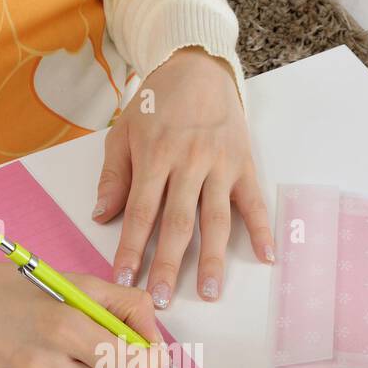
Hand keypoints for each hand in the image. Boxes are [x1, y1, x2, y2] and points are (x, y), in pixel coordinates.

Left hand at [93, 46, 273, 308]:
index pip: (140, 212)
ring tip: (210, 292)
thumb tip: (102, 216)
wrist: (197, 66)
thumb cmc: (156, 103)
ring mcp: (219, 165)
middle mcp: (188, 163)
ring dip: (213, 259)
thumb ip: (113, 176)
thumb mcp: (123, 131)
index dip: (131, 249)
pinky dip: (262, 229)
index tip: (124, 279)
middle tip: (163, 300)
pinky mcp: (244, 164)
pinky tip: (266, 256)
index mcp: (154, 157)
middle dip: (169, 265)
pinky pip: (254, 201)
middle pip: (178, 223)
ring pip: (216, 219)